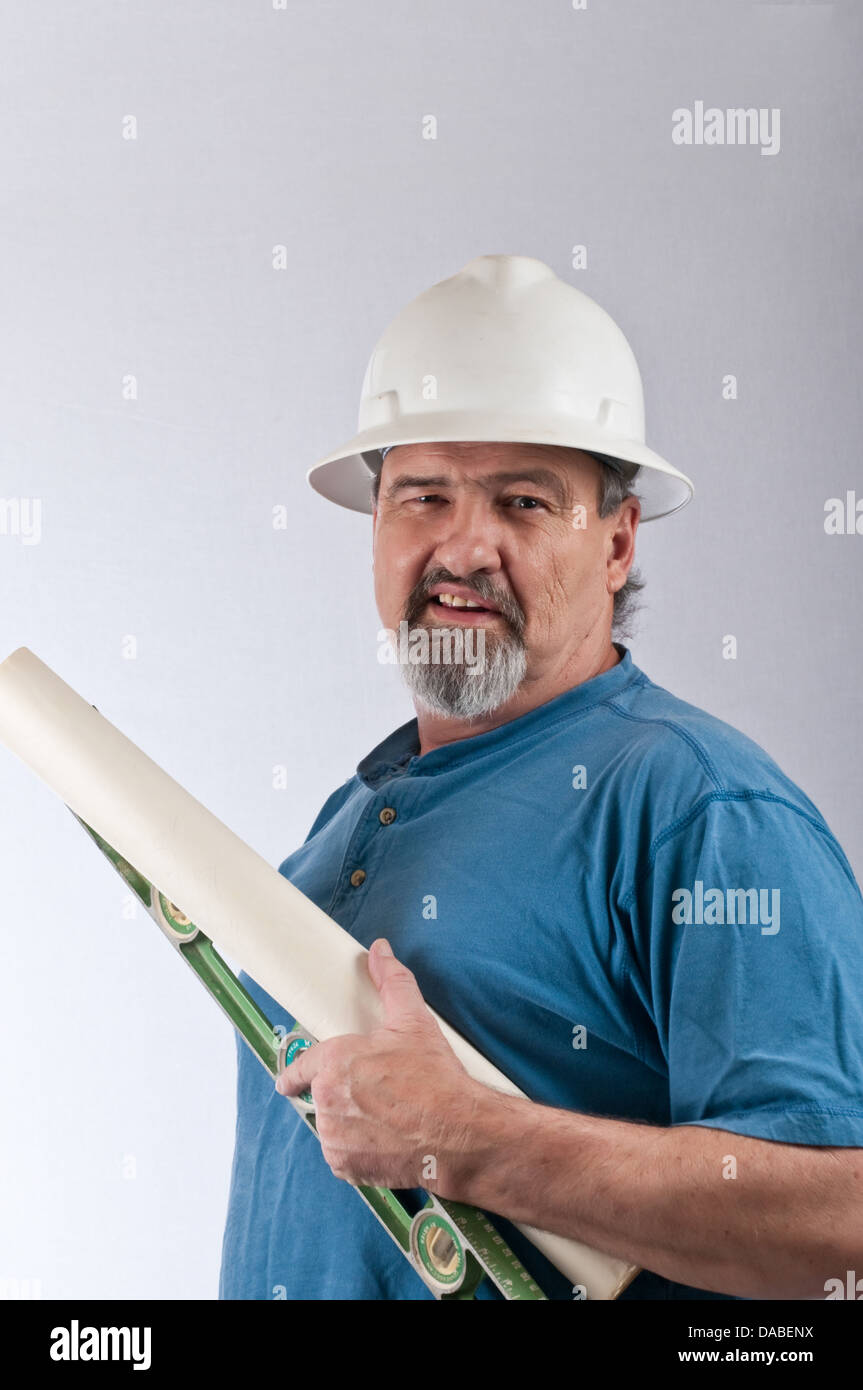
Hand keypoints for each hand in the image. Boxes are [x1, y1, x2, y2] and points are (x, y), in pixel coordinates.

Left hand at [275, 938, 486, 1195]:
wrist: (459, 1133)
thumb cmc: (436, 1076)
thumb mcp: (414, 1021)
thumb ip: (391, 982)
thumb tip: (379, 949)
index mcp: (335, 1060)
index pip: (299, 1067)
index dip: (296, 1074)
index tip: (289, 1080)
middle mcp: (326, 1098)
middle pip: (322, 1097)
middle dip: (342, 1097)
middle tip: (375, 1098)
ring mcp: (333, 1135)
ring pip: (331, 1127)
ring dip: (349, 1125)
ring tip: (384, 1121)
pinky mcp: (344, 1165)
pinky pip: (341, 1155)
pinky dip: (356, 1151)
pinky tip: (382, 1142)